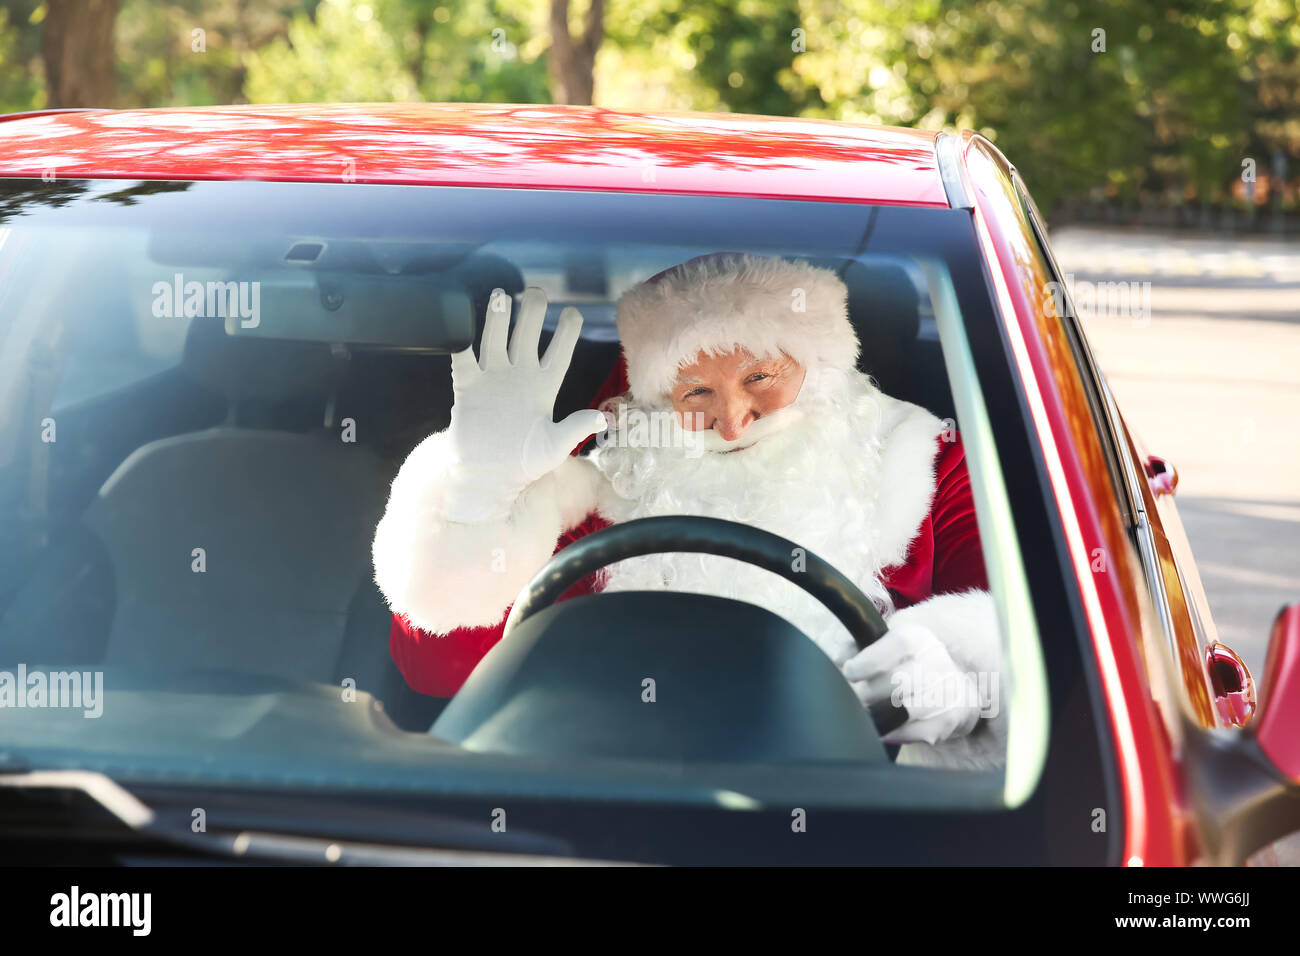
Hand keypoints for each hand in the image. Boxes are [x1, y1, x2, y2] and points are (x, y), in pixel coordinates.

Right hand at [442, 287, 607, 521]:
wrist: (488, 478)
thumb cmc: (524, 464)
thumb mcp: (554, 447)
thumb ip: (575, 428)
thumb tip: (602, 418)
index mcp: (545, 387)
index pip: (559, 352)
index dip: (567, 332)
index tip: (574, 313)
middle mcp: (519, 376)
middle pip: (526, 335)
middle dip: (531, 312)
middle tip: (536, 292)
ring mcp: (492, 379)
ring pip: (495, 339)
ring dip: (497, 318)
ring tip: (500, 294)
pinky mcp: (467, 388)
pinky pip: (463, 359)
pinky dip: (460, 343)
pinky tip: (460, 325)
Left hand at [841, 620, 981, 745]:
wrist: (950, 688)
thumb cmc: (903, 664)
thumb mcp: (884, 646)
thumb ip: (855, 648)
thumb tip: (836, 660)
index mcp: (917, 638)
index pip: (896, 645)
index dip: (867, 663)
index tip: (849, 673)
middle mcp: (936, 662)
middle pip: (897, 682)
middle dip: (867, 694)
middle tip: (852, 699)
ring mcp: (945, 693)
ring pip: (902, 711)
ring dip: (877, 716)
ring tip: (864, 714)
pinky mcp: (946, 721)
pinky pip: (909, 733)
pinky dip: (889, 733)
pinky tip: (881, 727)